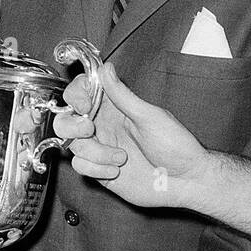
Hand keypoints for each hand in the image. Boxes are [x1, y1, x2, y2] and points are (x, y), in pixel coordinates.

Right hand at [56, 59, 209, 209]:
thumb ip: (123, 95)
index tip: (84, 105)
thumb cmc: (176, 146)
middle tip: (90, 130)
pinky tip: (117, 172)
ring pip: (73, 144)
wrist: (184, 182)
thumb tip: (105, 68)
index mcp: (115, 107)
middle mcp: (104, 126)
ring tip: (121, 158)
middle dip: (72, 125)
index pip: (81, 91)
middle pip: (66, 118)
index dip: (76, 95)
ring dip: (94, 153)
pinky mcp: (99, 171)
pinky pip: (80, 167)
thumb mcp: (149, 116)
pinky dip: (96, 170)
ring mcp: (100, 148)